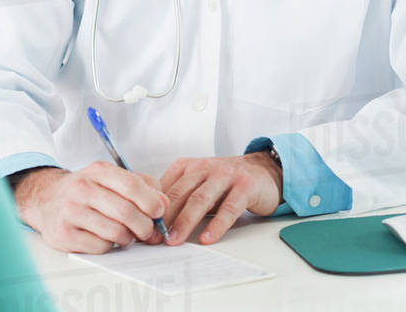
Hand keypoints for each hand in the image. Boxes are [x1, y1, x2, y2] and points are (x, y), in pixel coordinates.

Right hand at [13, 162, 168, 253]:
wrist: (46, 199)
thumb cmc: (85, 190)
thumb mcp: (110, 178)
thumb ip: (141, 185)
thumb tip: (163, 202)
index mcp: (97, 171)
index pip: (132, 185)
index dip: (151, 201)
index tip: (159, 211)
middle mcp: (82, 188)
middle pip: (126, 212)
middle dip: (144, 226)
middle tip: (148, 231)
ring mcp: (71, 212)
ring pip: (115, 232)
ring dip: (127, 238)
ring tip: (126, 234)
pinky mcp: (64, 234)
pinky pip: (100, 247)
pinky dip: (109, 246)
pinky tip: (105, 238)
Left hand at [160, 152, 282, 245]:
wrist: (263, 170)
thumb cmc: (226, 181)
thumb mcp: (199, 183)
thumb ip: (179, 196)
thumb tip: (151, 221)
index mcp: (188, 166)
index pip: (164, 188)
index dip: (151, 209)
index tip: (142, 228)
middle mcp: (204, 167)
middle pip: (179, 194)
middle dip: (164, 218)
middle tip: (153, 238)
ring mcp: (225, 175)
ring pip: (200, 200)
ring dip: (185, 221)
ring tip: (174, 239)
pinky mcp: (244, 187)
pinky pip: (228, 208)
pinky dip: (216, 225)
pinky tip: (207, 238)